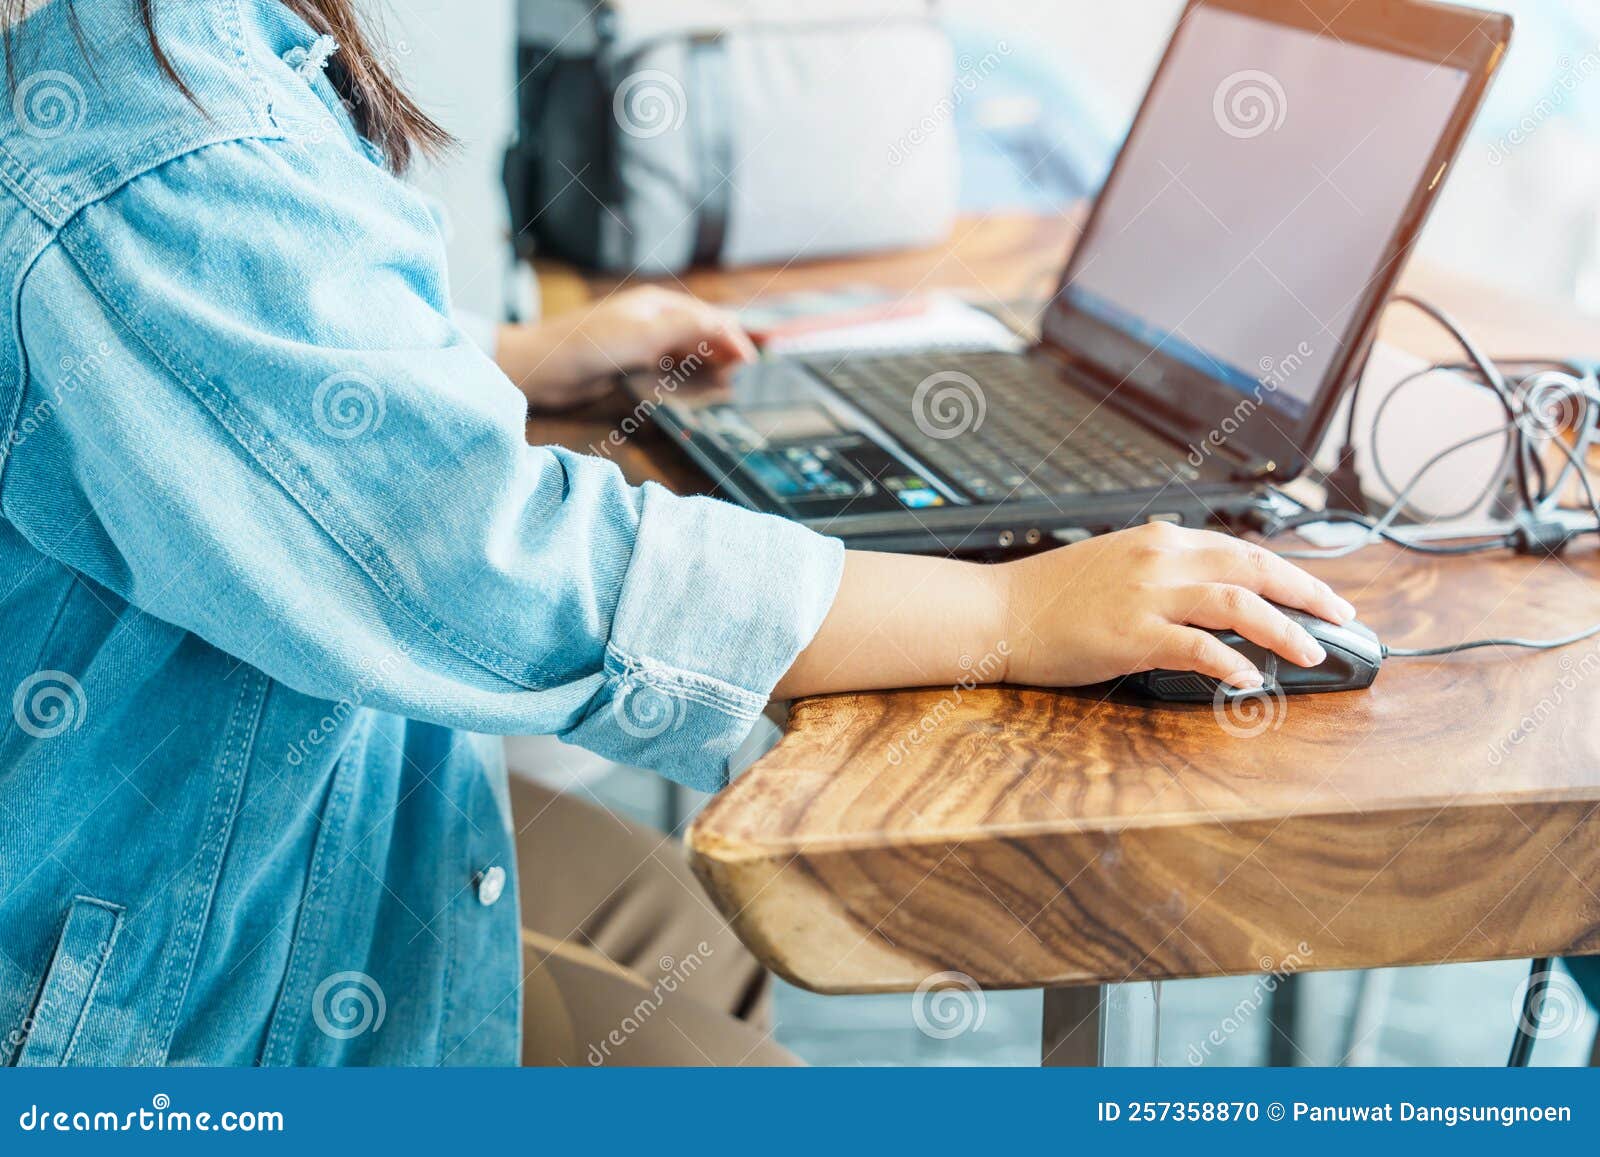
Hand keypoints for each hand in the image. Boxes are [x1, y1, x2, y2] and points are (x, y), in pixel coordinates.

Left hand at [497, 287, 756, 411]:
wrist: (539, 368)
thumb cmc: (585, 345)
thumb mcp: (640, 335)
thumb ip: (685, 329)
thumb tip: (728, 329)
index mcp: (660, 305)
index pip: (711, 318)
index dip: (734, 339)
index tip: (752, 365)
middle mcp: (657, 322)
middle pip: (705, 337)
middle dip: (726, 356)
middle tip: (744, 383)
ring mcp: (646, 346)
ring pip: (691, 357)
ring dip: (710, 371)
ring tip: (728, 391)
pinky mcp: (634, 368)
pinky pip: (672, 374)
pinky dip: (689, 383)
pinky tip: (698, 396)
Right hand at [1000, 522, 1356, 689]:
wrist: (997, 611)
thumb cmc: (1049, 597)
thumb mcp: (1115, 565)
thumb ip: (1163, 572)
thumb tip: (1210, 594)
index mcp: (1159, 541)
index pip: (1243, 550)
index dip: (1292, 573)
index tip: (1321, 594)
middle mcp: (1160, 559)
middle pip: (1255, 568)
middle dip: (1308, 593)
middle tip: (1343, 617)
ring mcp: (1146, 596)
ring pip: (1238, 603)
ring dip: (1284, 628)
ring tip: (1312, 651)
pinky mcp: (1131, 635)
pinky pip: (1197, 647)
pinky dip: (1232, 661)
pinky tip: (1251, 677)